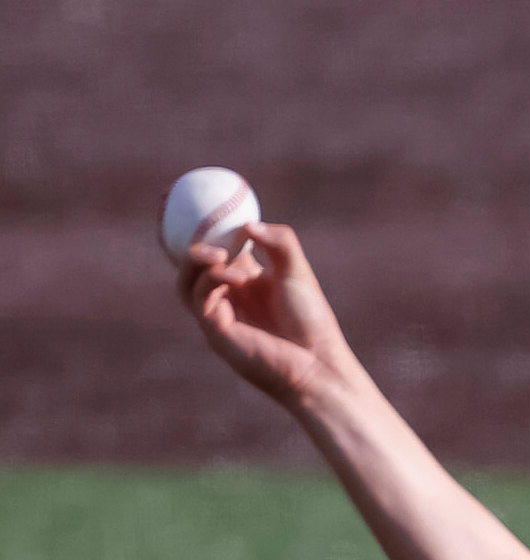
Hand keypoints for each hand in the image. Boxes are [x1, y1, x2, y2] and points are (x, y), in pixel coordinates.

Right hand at [178, 222, 357, 410]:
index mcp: (242, 278)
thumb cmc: (311, 320)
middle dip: (174, 234)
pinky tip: (234, 274)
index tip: (190, 190)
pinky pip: (200, 300)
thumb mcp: (297, 269)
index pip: (211, 245)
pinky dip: (212, 280)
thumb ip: (278, 241)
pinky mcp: (217, 334)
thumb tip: (246, 225)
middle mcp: (225, 295)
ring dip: (194, 261)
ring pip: (186, 282)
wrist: (318, 364)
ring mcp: (218, 315)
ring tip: (217, 253)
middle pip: (186, 262)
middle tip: (176, 207)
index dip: (197, 221)